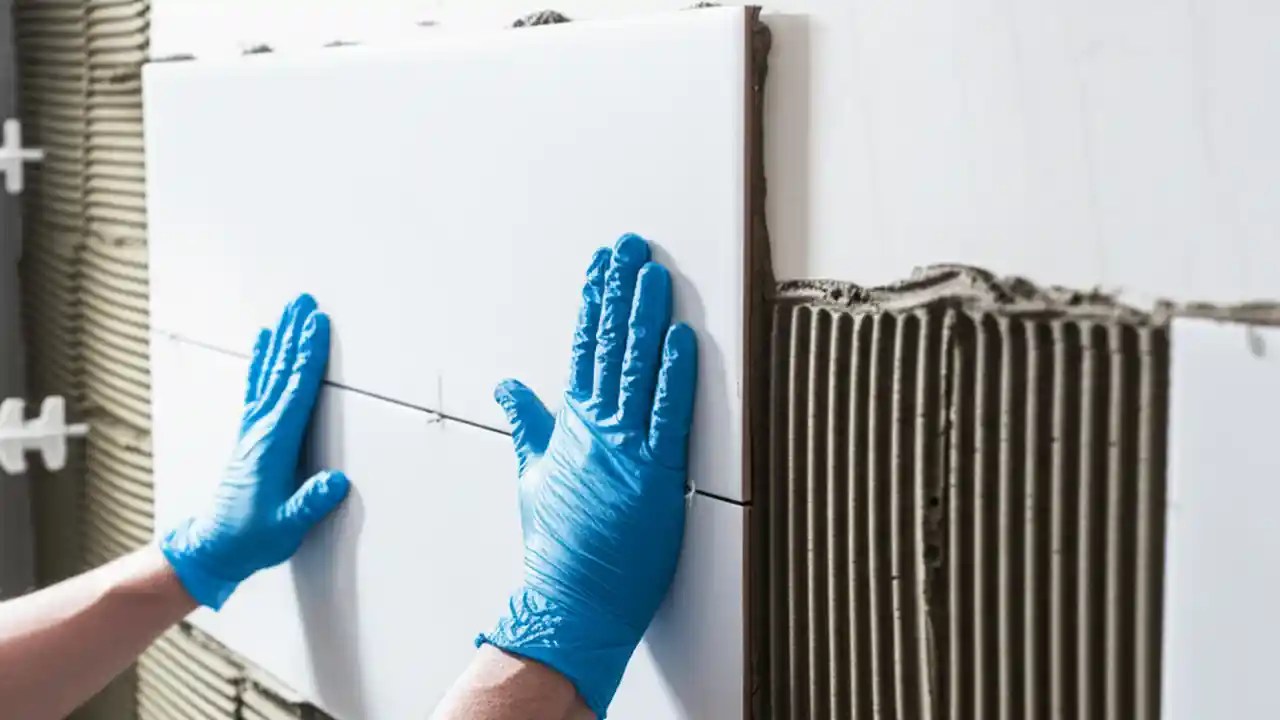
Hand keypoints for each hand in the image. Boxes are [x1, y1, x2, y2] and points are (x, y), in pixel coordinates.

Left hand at [160, 293, 350, 608]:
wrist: (214, 548)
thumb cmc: (251, 538)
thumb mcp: (285, 527)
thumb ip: (310, 503)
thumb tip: (335, 481)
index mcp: (272, 445)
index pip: (296, 390)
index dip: (309, 356)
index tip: (317, 325)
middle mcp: (260, 430)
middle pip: (281, 372)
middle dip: (294, 335)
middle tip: (303, 302)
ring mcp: (253, 430)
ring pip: (269, 375)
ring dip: (280, 342)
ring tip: (287, 313)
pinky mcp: (251, 436)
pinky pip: (258, 387)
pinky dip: (263, 362)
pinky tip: (265, 347)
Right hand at [479, 234, 697, 716]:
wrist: (568, 601)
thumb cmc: (555, 547)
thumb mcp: (533, 475)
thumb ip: (527, 425)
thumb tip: (509, 389)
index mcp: (570, 426)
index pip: (582, 348)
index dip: (593, 302)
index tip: (600, 265)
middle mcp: (596, 429)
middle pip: (609, 346)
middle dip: (620, 291)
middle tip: (631, 246)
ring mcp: (625, 450)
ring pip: (635, 370)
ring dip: (645, 317)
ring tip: (653, 272)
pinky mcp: (655, 477)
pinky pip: (667, 417)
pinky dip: (674, 377)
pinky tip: (681, 339)